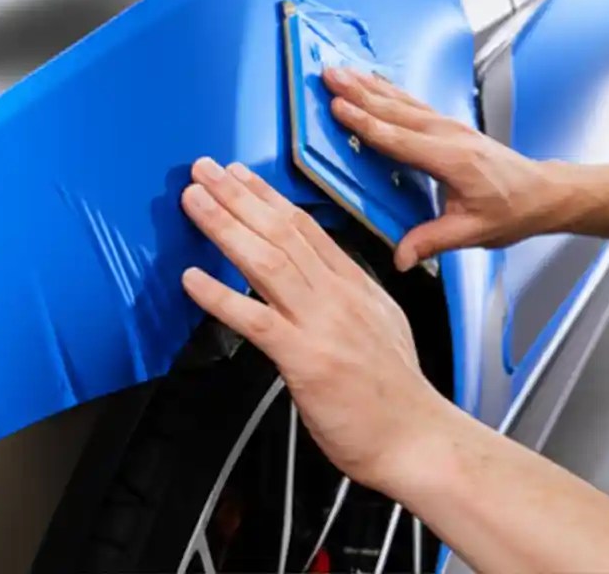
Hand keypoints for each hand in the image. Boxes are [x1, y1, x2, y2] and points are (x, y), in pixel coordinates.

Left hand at [179, 157, 457, 492]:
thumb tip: (320, 278)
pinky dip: (220, 296)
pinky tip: (193, 279)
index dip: (267, 197)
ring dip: (225, 227)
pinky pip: (255, 320)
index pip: (305, 228)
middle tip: (204, 170)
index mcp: (355, 286)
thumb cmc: (394, 394)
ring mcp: (321, 325)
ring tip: (194, 202)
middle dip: (238, 196)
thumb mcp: (381, 324)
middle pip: (281, 232)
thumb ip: (348, 296)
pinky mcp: (305, 359)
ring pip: (267, 262)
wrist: (415, 439)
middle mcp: (338, 296)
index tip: (240, 175)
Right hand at [324, 68, 576, 270]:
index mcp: (452, 159)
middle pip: (394, 109)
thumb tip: (401, 257)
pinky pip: (411, 102)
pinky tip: (370, 80)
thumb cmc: (512, 210)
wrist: (542, 192)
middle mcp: (448, 135)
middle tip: (328, 75)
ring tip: (340, 71)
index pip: (399, 139)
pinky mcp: (447, 125)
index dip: (366, 124)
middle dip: (358, 92)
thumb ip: (432, 241)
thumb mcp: (473, 233)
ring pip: (401, 100)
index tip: (339, 108)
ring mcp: (448, 125)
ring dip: (367, 85)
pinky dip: (386, 89)